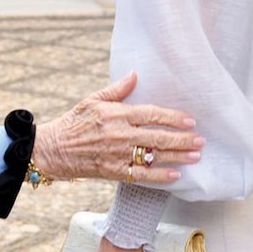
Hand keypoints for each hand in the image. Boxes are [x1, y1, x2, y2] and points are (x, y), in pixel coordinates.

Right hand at [33, 73, 202, 182]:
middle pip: (157, 136)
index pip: (151, 114)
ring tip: (195, 156)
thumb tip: (135, 75)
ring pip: (153, 156)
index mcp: (116, 114)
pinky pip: (141, 175)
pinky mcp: (113, 171)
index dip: (172, 117)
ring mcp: (117, 154)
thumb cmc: (72, 123)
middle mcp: (119, 134)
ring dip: (176, 156)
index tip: (189, 120)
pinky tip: (175, 175)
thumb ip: (116, 90)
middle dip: (181, 139)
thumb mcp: (92, 100)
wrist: (52, 149)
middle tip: (200, 140)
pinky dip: (159, 176)